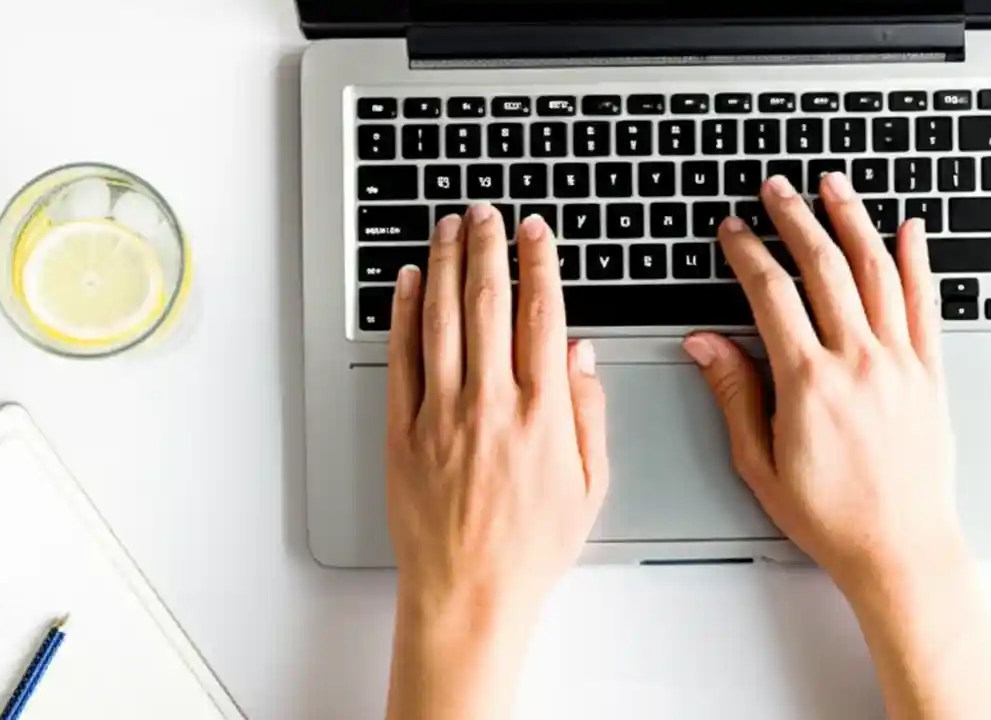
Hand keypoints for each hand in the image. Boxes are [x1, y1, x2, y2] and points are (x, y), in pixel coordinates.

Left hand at [384, 206, 607, 719]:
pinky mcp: (403, 431)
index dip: (538, 263)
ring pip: (439, 319)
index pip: (541, 315)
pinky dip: (402, 314)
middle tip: (485, 212)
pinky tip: (405, 283)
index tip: (534, 232)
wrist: (470, 594)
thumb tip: (581, 352)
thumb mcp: (589, 485)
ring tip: (447, 228)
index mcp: (542, 412)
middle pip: (486, 302)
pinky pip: (401, 359)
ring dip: (442, 264)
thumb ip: (588, 411)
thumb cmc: (532, 548)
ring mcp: (441, 415)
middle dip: (486, 246)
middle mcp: (491, 403)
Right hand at [684, 172, 958, 588]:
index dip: (746, 253)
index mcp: (808, 383)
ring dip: (852, 221)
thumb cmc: (829, 516)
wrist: (900, 548)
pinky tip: (909, 231)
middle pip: (823, 268)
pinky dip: (916, 262)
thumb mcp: (759, 462)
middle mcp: (858, 363)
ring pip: (876, 272)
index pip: (771, 295)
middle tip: (775, 189)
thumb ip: (733, 394)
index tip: (733, 230)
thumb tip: (705, 343)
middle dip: (794, 219)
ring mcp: (899, 364)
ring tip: (832, 186)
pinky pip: (924, 304)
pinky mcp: (930, 375)